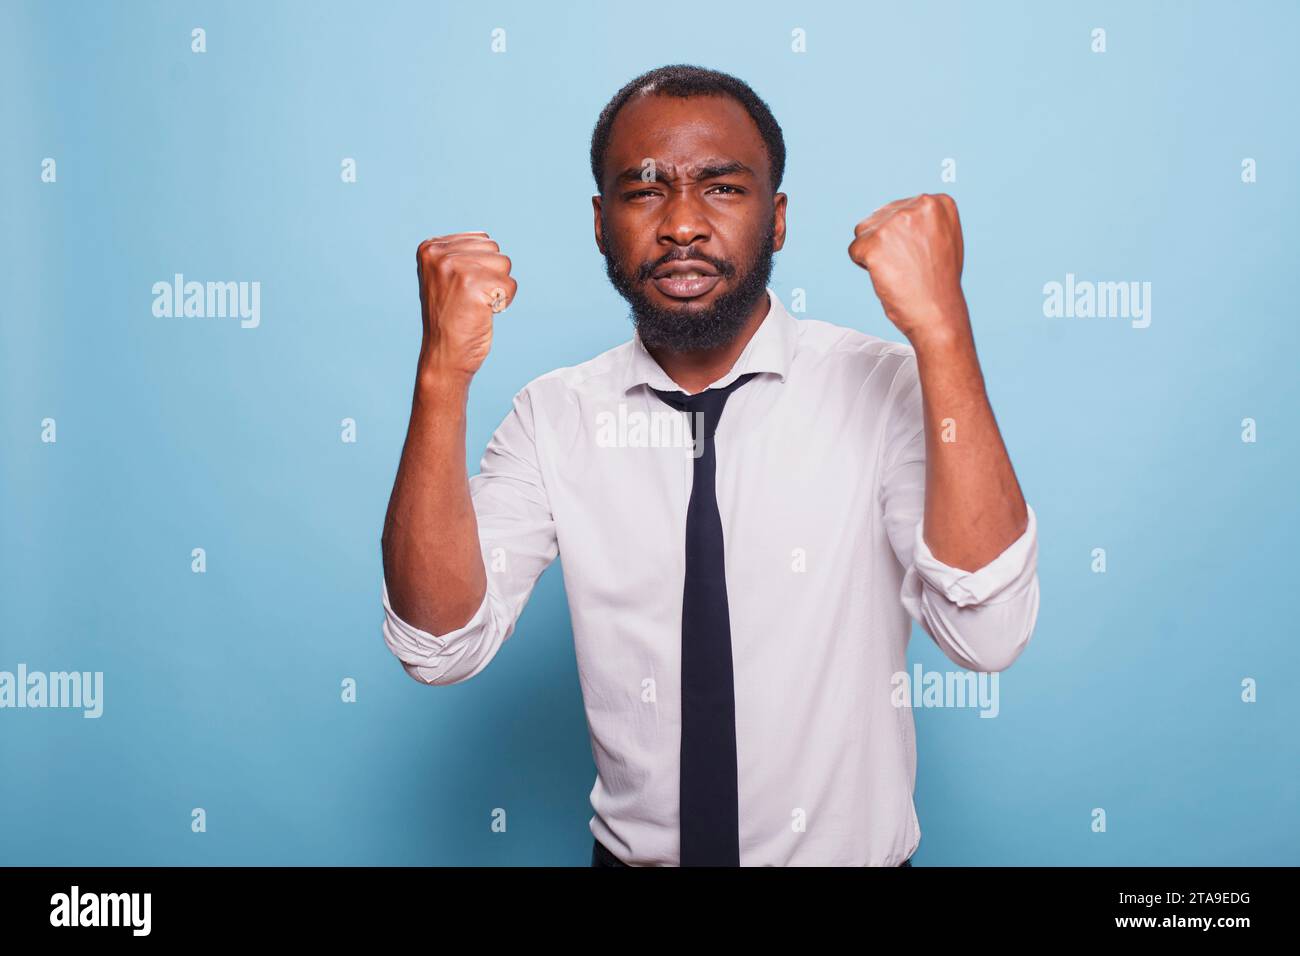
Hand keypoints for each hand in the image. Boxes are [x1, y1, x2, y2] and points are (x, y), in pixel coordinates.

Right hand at [415, 231, 516, 379]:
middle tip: (469, 300)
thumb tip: (490, 243)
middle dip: (491, 277)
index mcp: (430, 247)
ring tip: (475, 305)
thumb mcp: (446, 278)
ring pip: (504, 264)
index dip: (482, 269)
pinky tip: (482, 313)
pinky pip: (509, 285)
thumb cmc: (450, 320)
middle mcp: (438, 253)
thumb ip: (462, 255)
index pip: (482, 240)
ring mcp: (454, 267)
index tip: (462, 290)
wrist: (443, 356)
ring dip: (497, 289)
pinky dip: (503, 302)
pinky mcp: (471, 284)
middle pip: (494, 250)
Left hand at [847, 193, 968, 344]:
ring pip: (864, 232)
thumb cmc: (939, 283)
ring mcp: (896, 222)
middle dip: (885, 243)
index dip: (902, 237)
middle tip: (907, 266)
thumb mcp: (943, 238)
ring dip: (873, 253)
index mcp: (937, 202)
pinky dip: (864, 266)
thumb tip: (896, 214)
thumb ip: (922, 221)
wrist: (938, 313)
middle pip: (878, 218)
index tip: (920, 254)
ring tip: (898, 270)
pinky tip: (887, 276)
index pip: (898, 209)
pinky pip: (855, 250)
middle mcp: (918, 205)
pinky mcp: (875, 242)